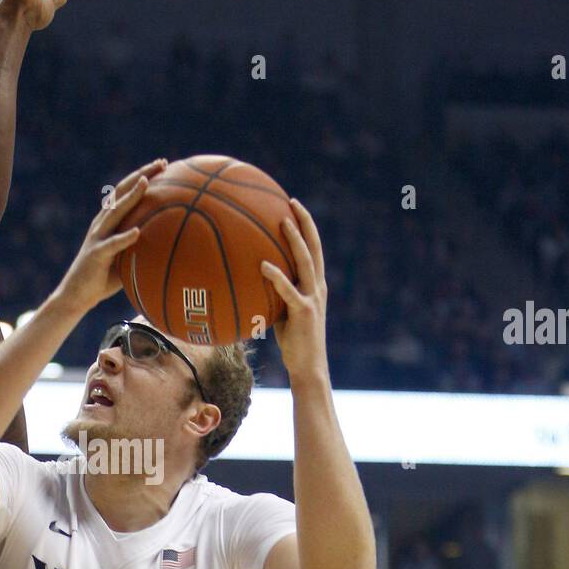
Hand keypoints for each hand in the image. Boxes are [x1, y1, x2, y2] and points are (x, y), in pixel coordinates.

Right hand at [56, 159, 166, 313]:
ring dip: (131, 196)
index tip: (164, 164)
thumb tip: (170, 243)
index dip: (143, 176)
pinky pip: (112, 245)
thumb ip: (141, 245)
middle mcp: (102, 223)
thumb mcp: (126, 256)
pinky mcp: (96, 254)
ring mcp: (98, 237)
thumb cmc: (105, 277)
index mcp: (109, 220)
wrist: (77, 294)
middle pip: (121, 192)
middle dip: (142, 175)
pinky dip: (124, 238)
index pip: (126, 191)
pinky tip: (137, 232)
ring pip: (115, 211)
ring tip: (146, 183)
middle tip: (162, 163)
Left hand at [261, 199, 329, 384]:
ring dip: (295, 240)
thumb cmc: (294, 343)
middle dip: (305, 223)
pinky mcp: (304, 312)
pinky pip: (288, 290)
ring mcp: (313, 298)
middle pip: (315, 248)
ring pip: (306, 262)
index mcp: (315, 286)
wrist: (308, 367)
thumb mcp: (283, 313)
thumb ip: (274, 296)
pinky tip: (263, 265)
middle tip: (292, 202)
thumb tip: (250, 282)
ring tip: (282, 222)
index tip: (294, 207)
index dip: (306, 227)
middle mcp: (318, 287)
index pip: (314, 250)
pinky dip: (276, 276)